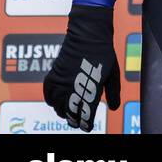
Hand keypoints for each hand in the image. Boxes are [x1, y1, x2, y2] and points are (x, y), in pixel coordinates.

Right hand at [42, 4, 120, 130]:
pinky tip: (55, 102)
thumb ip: (113, 92)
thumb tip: (114, 108)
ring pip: (57, 106)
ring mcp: (61, 83)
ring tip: (69, 113)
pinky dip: (51, 101)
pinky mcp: (53, 75)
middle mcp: (74, 89)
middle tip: (79, 122)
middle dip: (75, 120)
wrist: (88, 35)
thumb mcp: (113, 74)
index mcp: (90, 90)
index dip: (86, 124)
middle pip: (70, 113)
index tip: (88, 127)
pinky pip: (47, 94)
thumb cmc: (104, 53)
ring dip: (63, 112)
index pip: (86, 115)